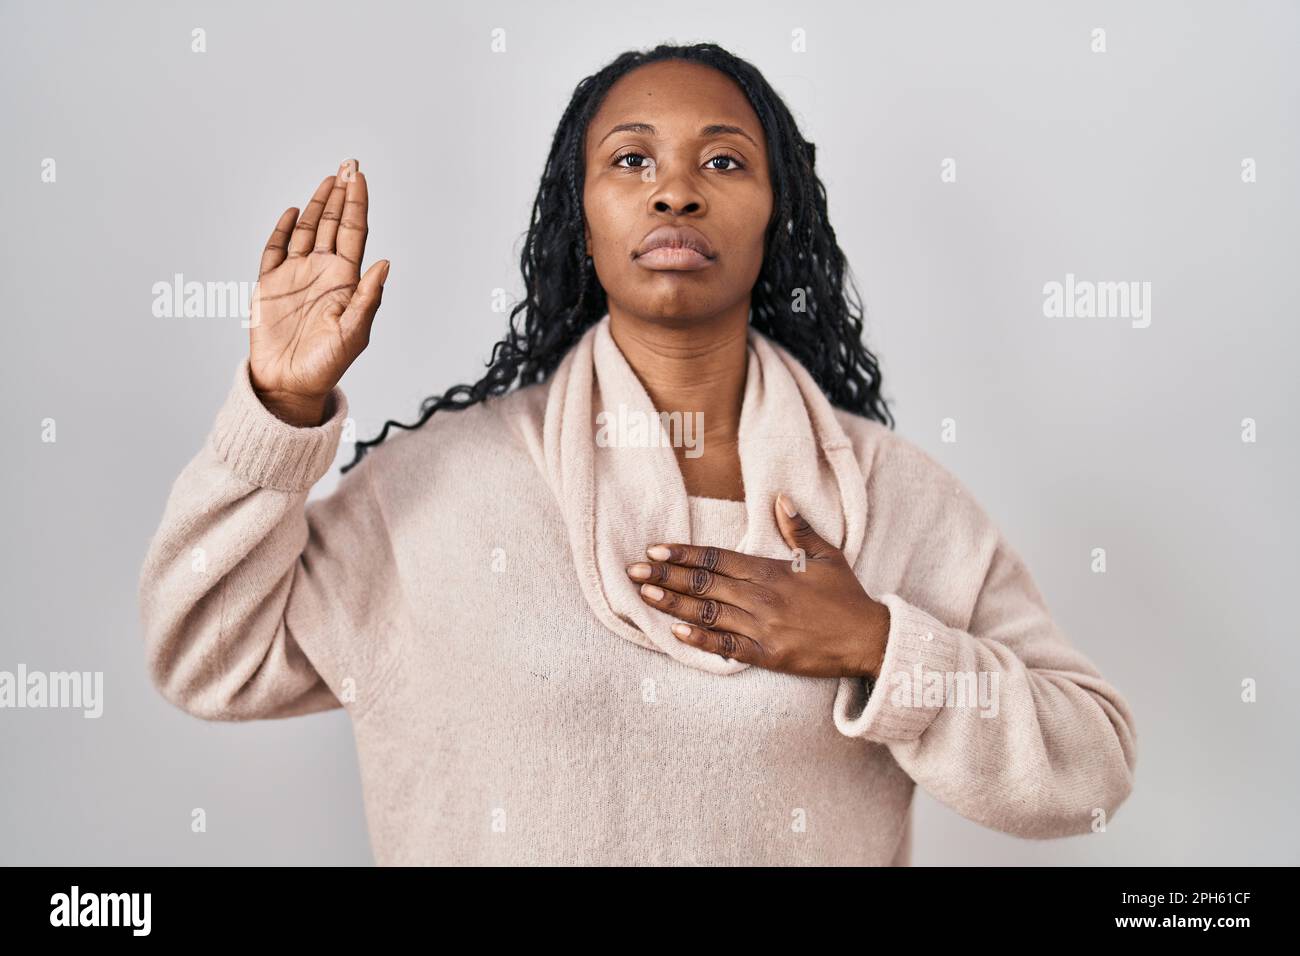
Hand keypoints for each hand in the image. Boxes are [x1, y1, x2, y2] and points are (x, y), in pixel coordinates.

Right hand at [249, 159, 389, 425]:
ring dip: (318, 205)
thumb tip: (385, 263)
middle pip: (333, 224)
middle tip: (348, 164)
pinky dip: (283, 230)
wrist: (289, 383)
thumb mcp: (353, 333)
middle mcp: (323, 272)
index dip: (357, 205)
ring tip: (329, 179)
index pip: (354, 233)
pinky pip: (275, 249)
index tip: (360, 178)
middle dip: (341, 194)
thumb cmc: (326, 364)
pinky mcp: (270, 284)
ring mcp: (296, 275)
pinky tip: (294, 212)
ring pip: (307, 230)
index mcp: (345, 281)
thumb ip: (367, 298)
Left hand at [626, 492, 890, 678]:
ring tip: (644, 595)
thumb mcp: (828, 556)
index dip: (684, 553)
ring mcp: (764, 628)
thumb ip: (799, 529)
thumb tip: (780, 498)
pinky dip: (702, 641)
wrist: (870, 639)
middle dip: (666, 576)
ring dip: (673, 605)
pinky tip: (677, 634)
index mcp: (772, 571)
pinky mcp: (769, 656)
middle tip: (632, 570)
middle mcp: (763, 597)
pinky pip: (728, 648)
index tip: (655, 548)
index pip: (718, 559)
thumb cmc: (847, 597)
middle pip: (705, 584)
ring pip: (709, 614)